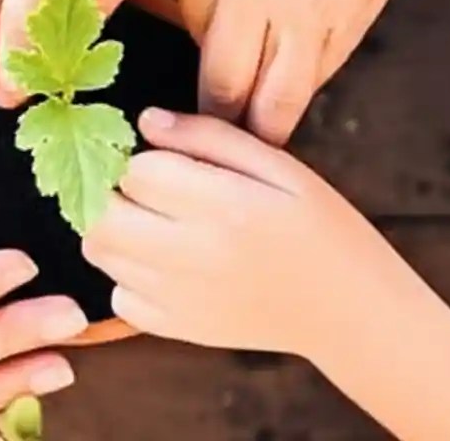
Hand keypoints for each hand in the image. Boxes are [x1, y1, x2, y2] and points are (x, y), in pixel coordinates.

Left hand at [82, 108, 410, 356]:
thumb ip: (210, 138)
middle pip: (103, 214)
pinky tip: (164, 262)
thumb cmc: (320, 227)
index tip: (164, 158)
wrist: (349, 311)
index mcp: (226, 207)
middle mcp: (194, 256)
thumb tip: (146, 121)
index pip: (137, 170)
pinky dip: (128, 276)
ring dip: (116, 228)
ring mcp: (180, 299)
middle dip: (114, 190)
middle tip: (146, 187)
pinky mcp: (177, 329)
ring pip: (100, 253)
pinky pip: (118, 297)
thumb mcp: (281, 167)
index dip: (143, 155)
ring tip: (155, 221)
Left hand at [178, 0, 433, 143]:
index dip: (181, 76)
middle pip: (233, 99)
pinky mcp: (355, 20)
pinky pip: (319, 77)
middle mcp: (263, 1)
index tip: (167, 106)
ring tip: (242, 140)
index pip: (190, 45)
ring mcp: (315, 17)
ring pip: (282, 104)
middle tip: (199, 149)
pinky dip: (297, 91)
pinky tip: (284, 89)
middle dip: (214, 132)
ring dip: (259, 127)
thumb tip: (183, 14)